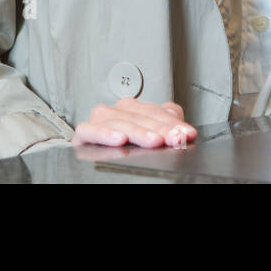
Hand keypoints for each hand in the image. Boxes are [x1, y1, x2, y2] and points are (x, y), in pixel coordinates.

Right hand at [72, 97, 196, 148]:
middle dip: (161, 128)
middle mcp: (118, 111)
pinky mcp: (84, 133)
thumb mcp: (150, 135)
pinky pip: (91, 130)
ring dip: (139, 132)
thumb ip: (166, 125)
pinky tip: (119, 139)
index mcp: (134, 108)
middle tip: (175, 138)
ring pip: (120, 121)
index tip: (187, 133)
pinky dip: (105, 133)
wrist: (102, 162)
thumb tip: (179, 127)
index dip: (173, 122)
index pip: (156, 111)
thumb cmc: (127, 149)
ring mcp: (100, 119)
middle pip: (141, 116)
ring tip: (154, 141)